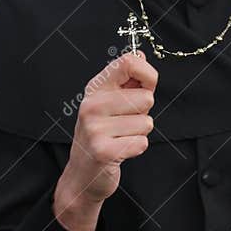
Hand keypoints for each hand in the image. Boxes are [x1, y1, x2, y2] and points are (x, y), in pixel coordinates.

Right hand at [58, 50, 157, 206]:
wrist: (83, 175)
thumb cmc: (103, 133)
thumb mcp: (111, 102)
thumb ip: (127, 81)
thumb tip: (141, 55)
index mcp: (95, 88)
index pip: (128, 62)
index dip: (148, 74)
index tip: (145, 87)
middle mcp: (91, 105)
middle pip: (146, 98)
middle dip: (143, 113)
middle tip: (124, 123)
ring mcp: (94, 128)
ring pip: (147, 122)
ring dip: (140, 132)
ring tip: (120, 137)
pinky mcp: (102, 151)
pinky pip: (142, 142)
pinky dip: (137, 148)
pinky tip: (119, 150)